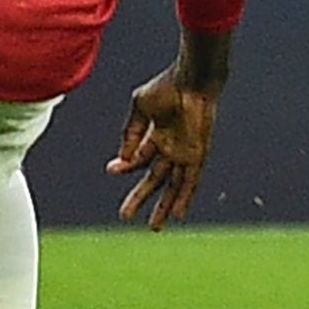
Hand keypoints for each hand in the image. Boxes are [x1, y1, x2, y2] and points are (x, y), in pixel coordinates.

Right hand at [109, 51, 223, 228]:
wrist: (192, 80)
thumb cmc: (167, 87)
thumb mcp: (140, 107)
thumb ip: (131, 133)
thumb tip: (122, 160)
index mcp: (156, 135)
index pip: (138, 158)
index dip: (124, 166)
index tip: (112, 170)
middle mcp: (171, 147)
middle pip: (154, 180)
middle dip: (140, 197)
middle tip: (124, 216)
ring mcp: (184, 152)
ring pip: (173, 186)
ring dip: (163, 207)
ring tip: (154, 228)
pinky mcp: (197, 155)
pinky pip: (191, 181)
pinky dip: (184, 198)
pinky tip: (178, 215)